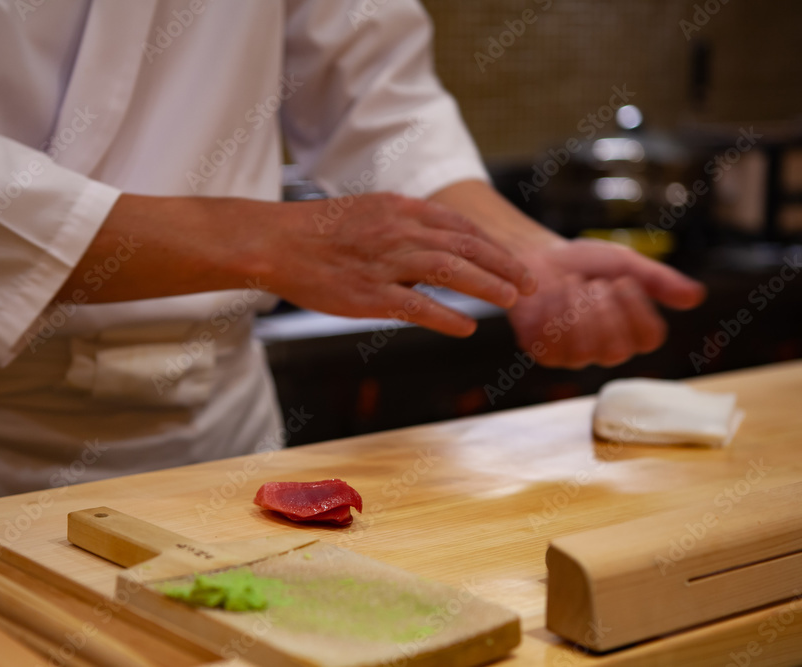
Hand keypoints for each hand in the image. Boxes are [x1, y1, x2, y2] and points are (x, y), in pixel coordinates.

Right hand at [260, 193, 537, 336]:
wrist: (277, 242)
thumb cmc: (319, 231)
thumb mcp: (369, 212)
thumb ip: (405, 225)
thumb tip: (439, 242)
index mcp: (400, 209)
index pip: (460, 226)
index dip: (492, 245)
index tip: (512, 260)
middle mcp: (399, 231)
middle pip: (465, 246)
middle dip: (502, 264)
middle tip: (529, 282)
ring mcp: (385, 263)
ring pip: (450, 271)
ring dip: (486, 285)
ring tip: (511, 300)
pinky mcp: (369, 294)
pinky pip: (416, 305)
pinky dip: (446, 316)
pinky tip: (466, 327)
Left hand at [506, 239, 705, 367]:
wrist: (537, 256)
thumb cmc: (584, 263)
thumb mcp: (625, 263)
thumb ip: (658, 280)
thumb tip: (696, 296)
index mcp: (632, 330)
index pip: (649, 339)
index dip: (637, 308)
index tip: (623, 281)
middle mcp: (606, 349)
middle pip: (617, 350)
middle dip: (604, 310)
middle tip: (594, 284)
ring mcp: (574, 355)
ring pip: (584, 352)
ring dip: (577, 311)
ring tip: (573, 285)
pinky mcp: (544, 352)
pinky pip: (553, 347)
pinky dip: (552, 313)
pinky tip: (550, 293)